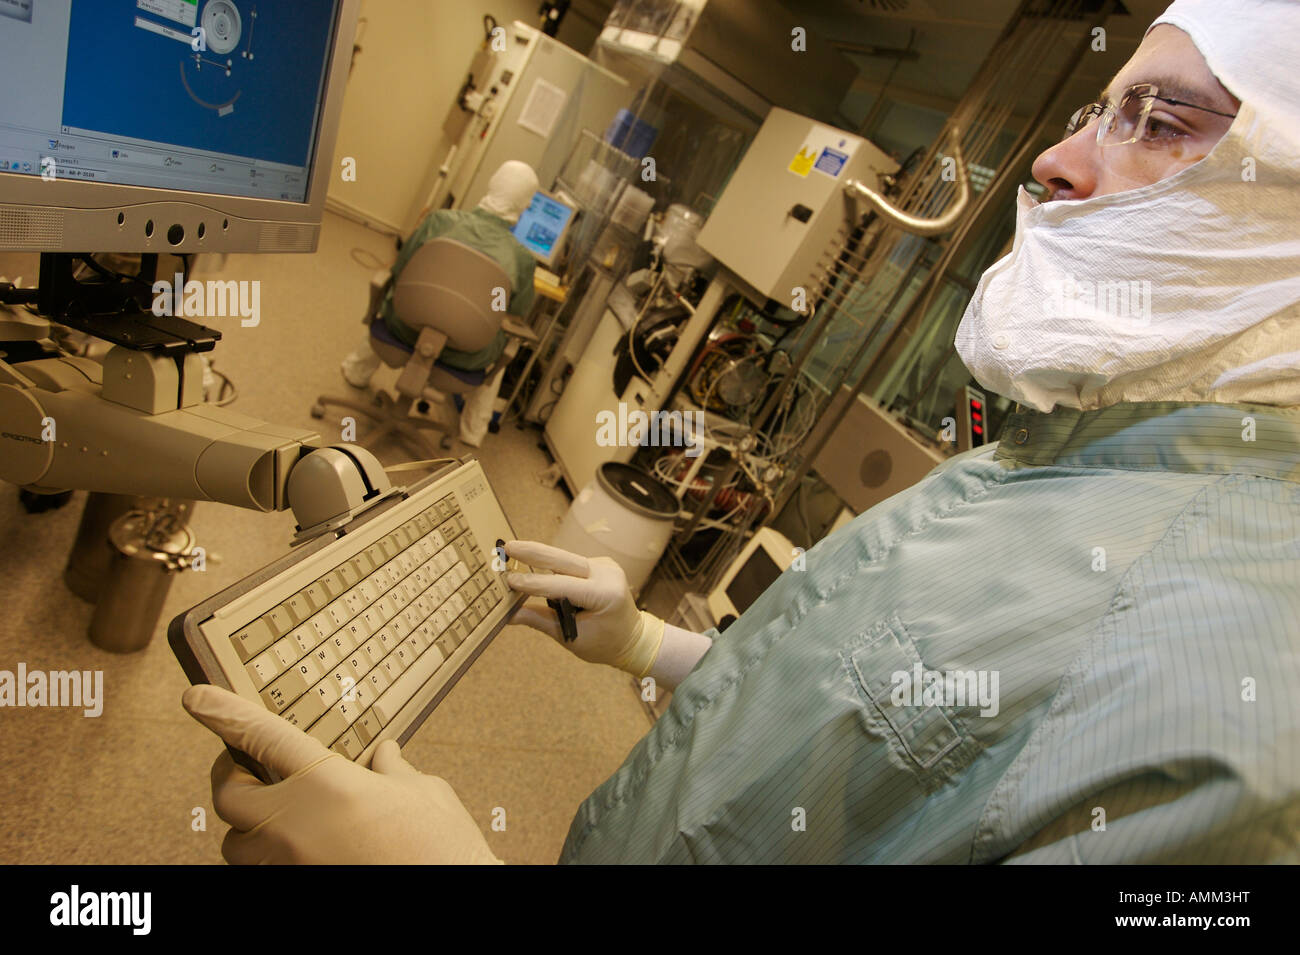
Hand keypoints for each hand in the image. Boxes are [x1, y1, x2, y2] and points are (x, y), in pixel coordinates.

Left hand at [182, 684, 501, 864]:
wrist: (453, 898)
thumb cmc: (440, 849)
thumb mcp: (422, 792)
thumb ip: (395, 770)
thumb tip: (384, 756)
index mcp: (325, 783)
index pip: (258, 735)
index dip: (222, 712)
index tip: (197, 697)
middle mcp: (295, 825)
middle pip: (228, 796)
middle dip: (231, 777)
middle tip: (247, 765)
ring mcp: (290, 864)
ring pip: (235, 844)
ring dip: (246, 826)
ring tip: (275, 814)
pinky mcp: (297, 887)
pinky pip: (262, 872)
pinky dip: (269, 858)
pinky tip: (298, 849)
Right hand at [504, 540, 663, 677]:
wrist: (633, 638)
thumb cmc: (605, 643)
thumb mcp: (572, 638)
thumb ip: (541, 621)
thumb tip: (509, 614)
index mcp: (605, 594)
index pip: (562, 586)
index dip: (533, 583)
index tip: (510, 580)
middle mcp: (607, 574)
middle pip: (564, 559)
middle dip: (534, 552)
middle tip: (509, 547)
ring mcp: (605, 565)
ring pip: (565, 560)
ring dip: (541, 558)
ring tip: (513, 553)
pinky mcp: (600, 564)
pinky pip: (571, 564)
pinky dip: (553, 566)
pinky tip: (535, 566)